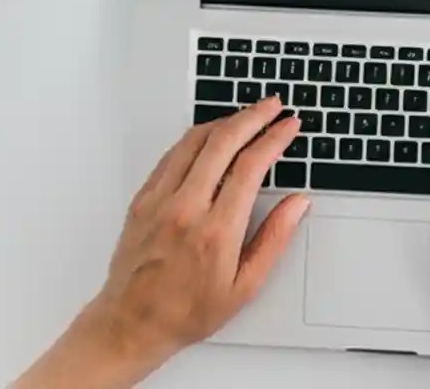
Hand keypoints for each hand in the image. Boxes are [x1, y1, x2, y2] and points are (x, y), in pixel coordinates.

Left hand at [13, 97, 308, 388]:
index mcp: (216, 231)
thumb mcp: (244, 286)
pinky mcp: (143, 199)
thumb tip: (297, 204)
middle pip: (223, 142)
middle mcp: (185, 209)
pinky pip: (171, 155)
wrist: (132, 323)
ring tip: (246, 115)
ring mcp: (159, 200)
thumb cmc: (186, 311)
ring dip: (224, 121)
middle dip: (253, 117)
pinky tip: (210, 135)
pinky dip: (195, 137)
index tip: (289, 126)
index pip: (251, 167)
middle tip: (272, 106)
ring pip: (194, 141)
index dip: (274, 139)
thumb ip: (274, 239)